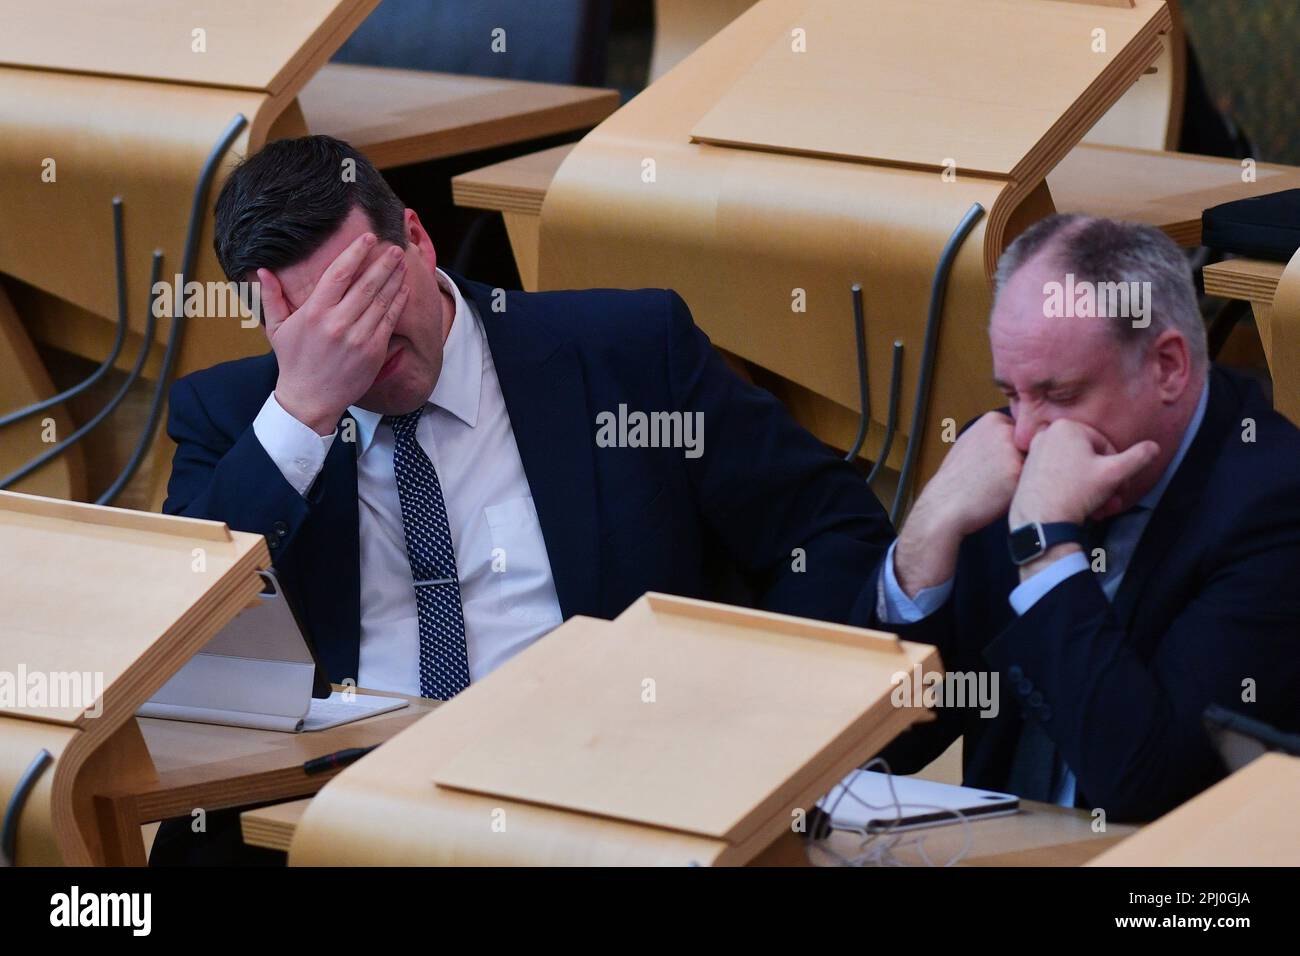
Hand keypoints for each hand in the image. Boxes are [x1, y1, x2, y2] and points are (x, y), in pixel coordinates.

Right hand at [259, 233, 408, 433]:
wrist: (310, 400)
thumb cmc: (293, 362)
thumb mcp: (277, 329)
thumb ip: (271, 297)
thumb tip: (262, 270)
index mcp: (314, 312)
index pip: (339, 274)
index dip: (356, 252)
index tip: (368, 238)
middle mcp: (338, 322)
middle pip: (366, 284)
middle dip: (382, 262)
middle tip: (394, 246)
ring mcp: (358, 337)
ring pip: (381, 300)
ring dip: (394, 278)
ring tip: (402, 262)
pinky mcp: (373, 351)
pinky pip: (389, 320)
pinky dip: (398, 302)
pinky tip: (404, 288)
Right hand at [894, 412, 1022, 595]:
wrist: (944, 505)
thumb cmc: (956, 480)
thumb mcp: (970, 444)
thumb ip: (994, 436)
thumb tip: (1017, 437)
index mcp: (992, 419)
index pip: (1020, 431)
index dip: (1013, 451)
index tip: (997, 463)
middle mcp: (1005, 430)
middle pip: (1030, 445)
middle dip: (1021, 461)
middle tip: (998, 476)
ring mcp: (1012, 450)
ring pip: (1034, 462)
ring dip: (1024, 475)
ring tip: (999, 486)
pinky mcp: (1018, 472)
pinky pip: (1033, 479)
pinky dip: (1022, 489)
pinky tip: (1002, 494)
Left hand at [1009, 419, 1159, 527]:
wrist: (1040, 520)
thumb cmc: (1076, 492)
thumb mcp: (1114, 473)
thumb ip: (1137, 458)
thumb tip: (1154, 447)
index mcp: (1067, 426)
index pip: (1105, 445)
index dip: (1118, 466)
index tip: (1122, 485)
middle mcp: (1046, 434)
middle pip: (1089, 457)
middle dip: (1106, 481)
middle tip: (1114, 499)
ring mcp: (1034, 451)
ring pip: (1076, 468)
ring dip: (1093, 488)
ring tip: (1100, 507)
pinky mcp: (1028, 469)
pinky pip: (1060, 475)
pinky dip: (1073, 489)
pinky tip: (1082, 507)